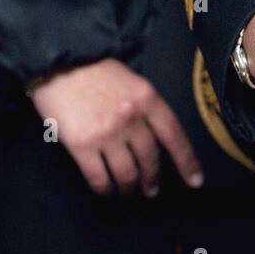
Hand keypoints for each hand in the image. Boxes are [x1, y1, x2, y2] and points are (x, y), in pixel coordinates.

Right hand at [29, 58, 202, 197]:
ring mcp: (107, 133)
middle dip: (152, 180)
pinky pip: (99, 178)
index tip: (195, 181)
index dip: (187, 161)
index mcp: (147, 98)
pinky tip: (106, 190)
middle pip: (150, 159)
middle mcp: (131, 117)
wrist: (60, 62)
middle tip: (151, 189)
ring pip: (127, 174)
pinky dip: (105, 189)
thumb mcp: (132, 81)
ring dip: (130, 188)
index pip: (174, 135)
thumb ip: (144, 107)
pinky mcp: (82, 145)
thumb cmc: (96, 70)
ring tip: (128, 191)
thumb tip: (153, 139)